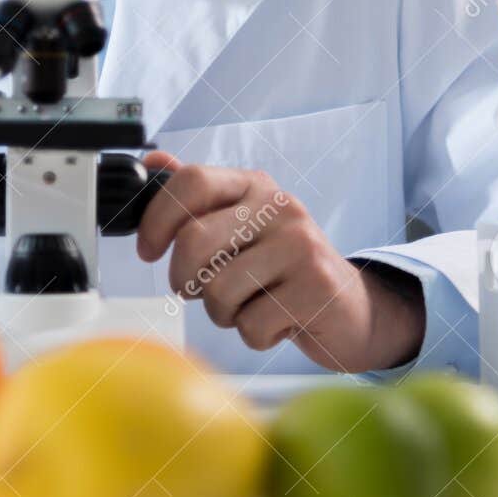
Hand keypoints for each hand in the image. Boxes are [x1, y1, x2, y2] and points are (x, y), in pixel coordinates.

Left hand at [135, 152, 424, 371]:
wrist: (349, 308)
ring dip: (222, 313)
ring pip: (218, 291)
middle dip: (182, 279)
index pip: (192, 181)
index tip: (148, 250)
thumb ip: (198, 197)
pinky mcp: (317, 288)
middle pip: (194, 241)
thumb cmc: (281, 270)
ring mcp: (302, 246)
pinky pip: (250, 325)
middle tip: (196, 291)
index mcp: (256, 186)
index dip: (157, 218)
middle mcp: (281, 207)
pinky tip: (277, 322)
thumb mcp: (242, 227)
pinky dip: (253, 334)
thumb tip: (152, 161)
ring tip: (249, 305)